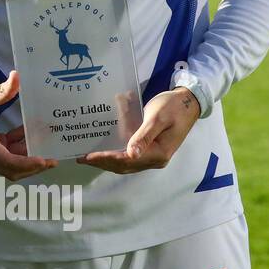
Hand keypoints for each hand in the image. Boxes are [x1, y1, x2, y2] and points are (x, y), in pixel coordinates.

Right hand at [0, 70, 57, 180]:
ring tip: (48, 145)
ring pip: (13, 163)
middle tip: (54, 158)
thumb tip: (16, 76)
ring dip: (30, 156)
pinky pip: (9, 152)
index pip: (8, 162)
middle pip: (14, 169)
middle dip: (34, 167)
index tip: (44, 159)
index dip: (27, 164)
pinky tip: (30, 132)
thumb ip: (0, 91)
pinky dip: (21, 146)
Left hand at [79, 87, 200, 173]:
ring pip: (126, 164)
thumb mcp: (157, 118)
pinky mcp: (152, 150)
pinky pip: (130, 157)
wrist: (189, 102)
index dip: (106, 159)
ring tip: (87, 157)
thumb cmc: (173, 106)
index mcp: (159, 153)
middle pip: (124, 166)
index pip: (126, 160)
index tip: (87, 157)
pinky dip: (115, 156)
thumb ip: (144, 136)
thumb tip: (131, 155)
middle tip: (80, 159)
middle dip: (102, 163)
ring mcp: (154, 156)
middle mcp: (156, 159)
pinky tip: (104, 150)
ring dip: (107, 162)